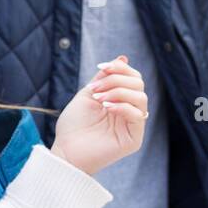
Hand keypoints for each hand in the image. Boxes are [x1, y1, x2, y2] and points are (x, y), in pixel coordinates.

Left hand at [50, 55, 147, 176]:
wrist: (66, 150)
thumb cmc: (74, 125)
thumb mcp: (89, 93)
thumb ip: (105, 77)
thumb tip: (123, 58)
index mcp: (121, 100)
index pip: (133, 78)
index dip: (120, 68)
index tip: (100, 68)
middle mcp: (129, 111)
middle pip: (138, 84)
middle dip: (116, 80)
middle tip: (95, 89)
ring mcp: (132, 125)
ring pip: (141, 97)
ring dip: (118, 92)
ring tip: (99, 99)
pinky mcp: (134, 138)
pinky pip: (138, 115)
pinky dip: (122, 106)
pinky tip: (107, 107)